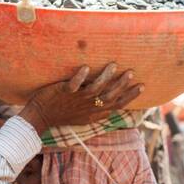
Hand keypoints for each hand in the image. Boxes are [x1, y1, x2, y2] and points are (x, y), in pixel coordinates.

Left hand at [19, 65, 143, 132]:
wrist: (41, 116)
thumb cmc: (62, 114)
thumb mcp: (84, 117)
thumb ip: (97, 111)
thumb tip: (111, 107)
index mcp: (95, 113)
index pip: (117, 105)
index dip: (131, 96)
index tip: (142, 86)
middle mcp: (89, 107)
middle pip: (109, 96)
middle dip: (122, 85)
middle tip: (131, 73)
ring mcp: (76, 100)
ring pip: (95, 89)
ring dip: (105, 78)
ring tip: (113, 65)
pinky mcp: (64, 92)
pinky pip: (73, 84)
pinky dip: (79, 77)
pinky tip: (86, 67)